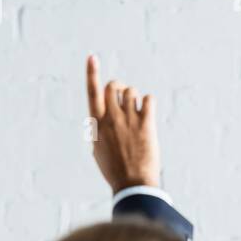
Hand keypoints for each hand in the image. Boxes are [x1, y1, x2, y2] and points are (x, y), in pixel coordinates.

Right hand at [86, 55, 160, 192]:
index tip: (92, 57)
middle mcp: (111, 118)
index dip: (92, 73)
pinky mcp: (145, 124)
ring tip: (136, 110)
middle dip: (119, 86)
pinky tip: (147, 113)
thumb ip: (100, 128)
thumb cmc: (114, 168)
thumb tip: (103, 116)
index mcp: (97, 123)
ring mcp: (129, 119)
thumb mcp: (98, 148)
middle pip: (114, 86)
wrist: (131, 183)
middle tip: (123, 97)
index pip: (92, 93)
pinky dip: (148, 102)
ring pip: (131, 91)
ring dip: (134, 96)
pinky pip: (148, 99)